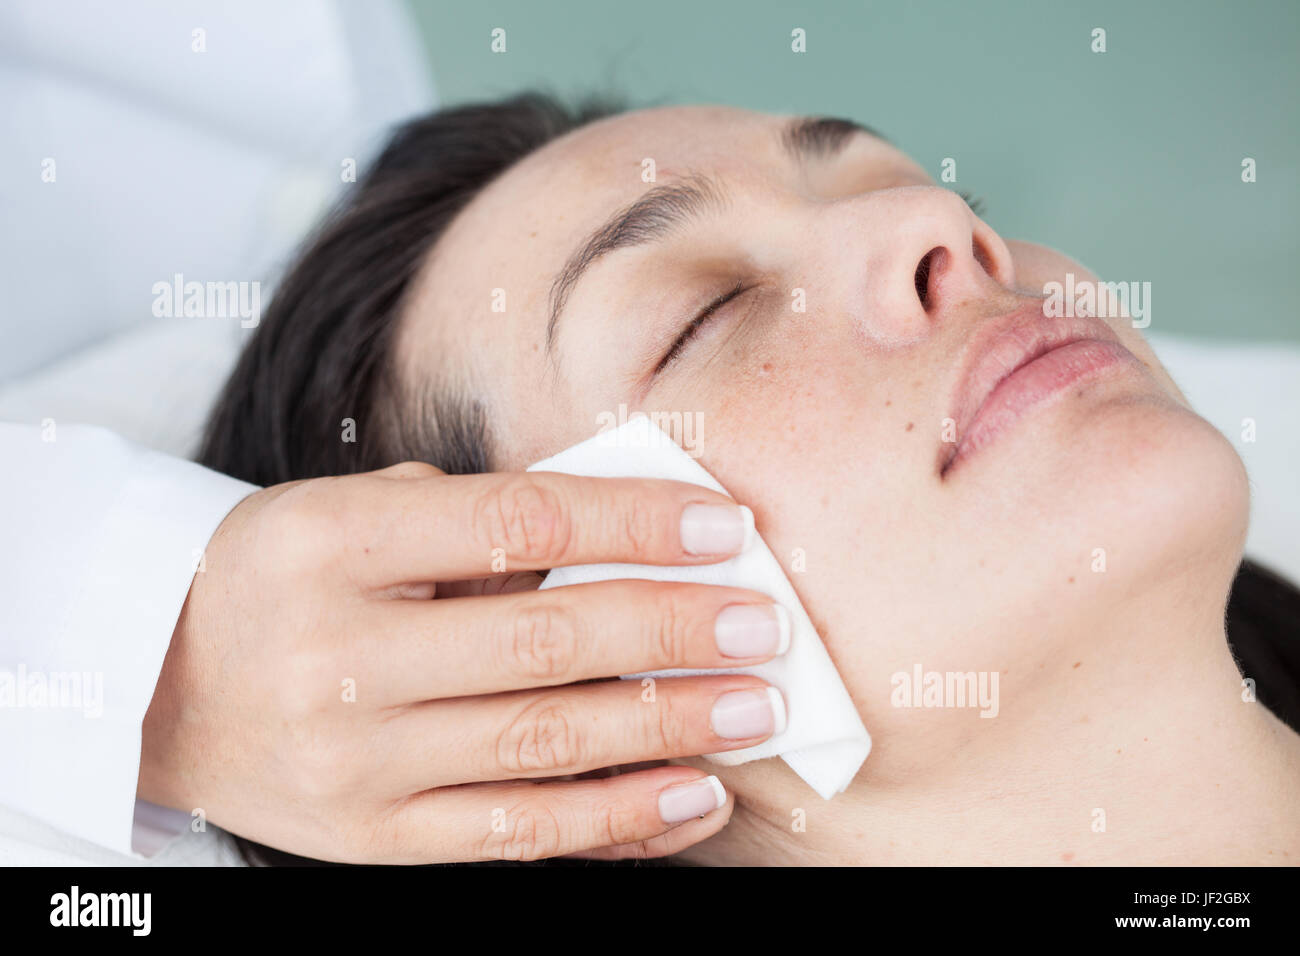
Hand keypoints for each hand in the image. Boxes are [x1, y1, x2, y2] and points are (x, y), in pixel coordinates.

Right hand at [140, 463, 788, 862]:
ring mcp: (357, 764)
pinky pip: (519, 833)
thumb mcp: (349, 513)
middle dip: (675, 631)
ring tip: (755, 709)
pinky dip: (619, 817)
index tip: (724, 525)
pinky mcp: (377, 840)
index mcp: (332, 544)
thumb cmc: (281, 576)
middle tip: (763, 624)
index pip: (519, 522)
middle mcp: (339, 658)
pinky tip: (694, 794)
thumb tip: (626, 536)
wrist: (160, 686)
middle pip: (547, 640)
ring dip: (671, 727)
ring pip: (548, 745)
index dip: (635, 521)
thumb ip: (472, 519)